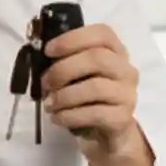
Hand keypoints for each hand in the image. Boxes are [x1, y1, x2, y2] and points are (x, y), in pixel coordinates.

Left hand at [40, 23, 139, 152]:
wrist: (106, 131)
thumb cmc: (86, 96)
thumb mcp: (77, 75)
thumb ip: (65, 61)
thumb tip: (38, 58)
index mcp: (115, 52)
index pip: (102, 33)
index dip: (72, 39)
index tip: (48, 51)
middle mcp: (125, 70)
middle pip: (97, 58)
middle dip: (63, 69)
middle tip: (44, 83)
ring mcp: (127, 94)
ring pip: (95, 87)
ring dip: (64, 96)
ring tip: (49, 104)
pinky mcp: (123, 118)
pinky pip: (95, 113)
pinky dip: (70, 115)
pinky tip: (57, 118)